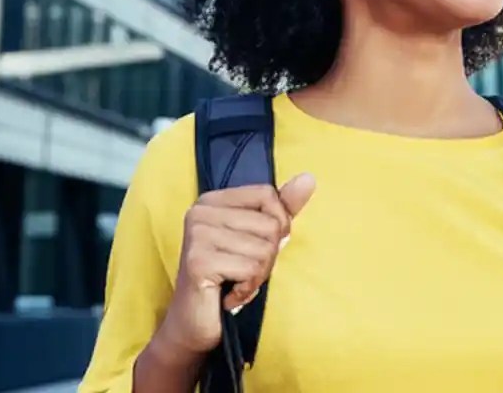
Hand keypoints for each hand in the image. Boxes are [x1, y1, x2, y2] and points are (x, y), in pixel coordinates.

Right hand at [156, 173, 316, 356]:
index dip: (277, 225)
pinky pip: (252, 270)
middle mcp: (200, 212)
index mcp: (213, 200)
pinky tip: (230, 295)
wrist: (194, 324)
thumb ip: (281, 208)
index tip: (256, 247)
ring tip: (235, 282)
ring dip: (258, 276)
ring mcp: (197, 236)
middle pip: (270, 224)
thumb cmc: (229, 279)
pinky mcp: (198, 262)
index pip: (268, 195)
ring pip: (264, 249)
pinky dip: (248, 289)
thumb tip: (308, 178)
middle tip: (242, 271)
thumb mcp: (258, 239)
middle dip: (267, 257)